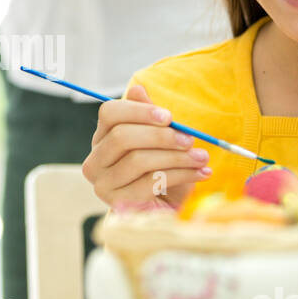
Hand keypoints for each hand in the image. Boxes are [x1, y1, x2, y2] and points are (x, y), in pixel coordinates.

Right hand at [81, 83, 210, 210]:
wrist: (166, 209)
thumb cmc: (162, 171)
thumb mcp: (159, 141)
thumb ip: (149, 117)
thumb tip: (138, 89)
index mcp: (102, 139)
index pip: (109, 114)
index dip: (139, 111)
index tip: (169, 117)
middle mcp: (95, 162)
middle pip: (122, 137)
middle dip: (160, 137)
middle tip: (189, 139)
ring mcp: (103, 185)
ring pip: (138, 161)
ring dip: (176, 157)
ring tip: (202, 157)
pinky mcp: (119, 204)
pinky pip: (150, 183)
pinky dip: (181, 175)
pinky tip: (200, 173)